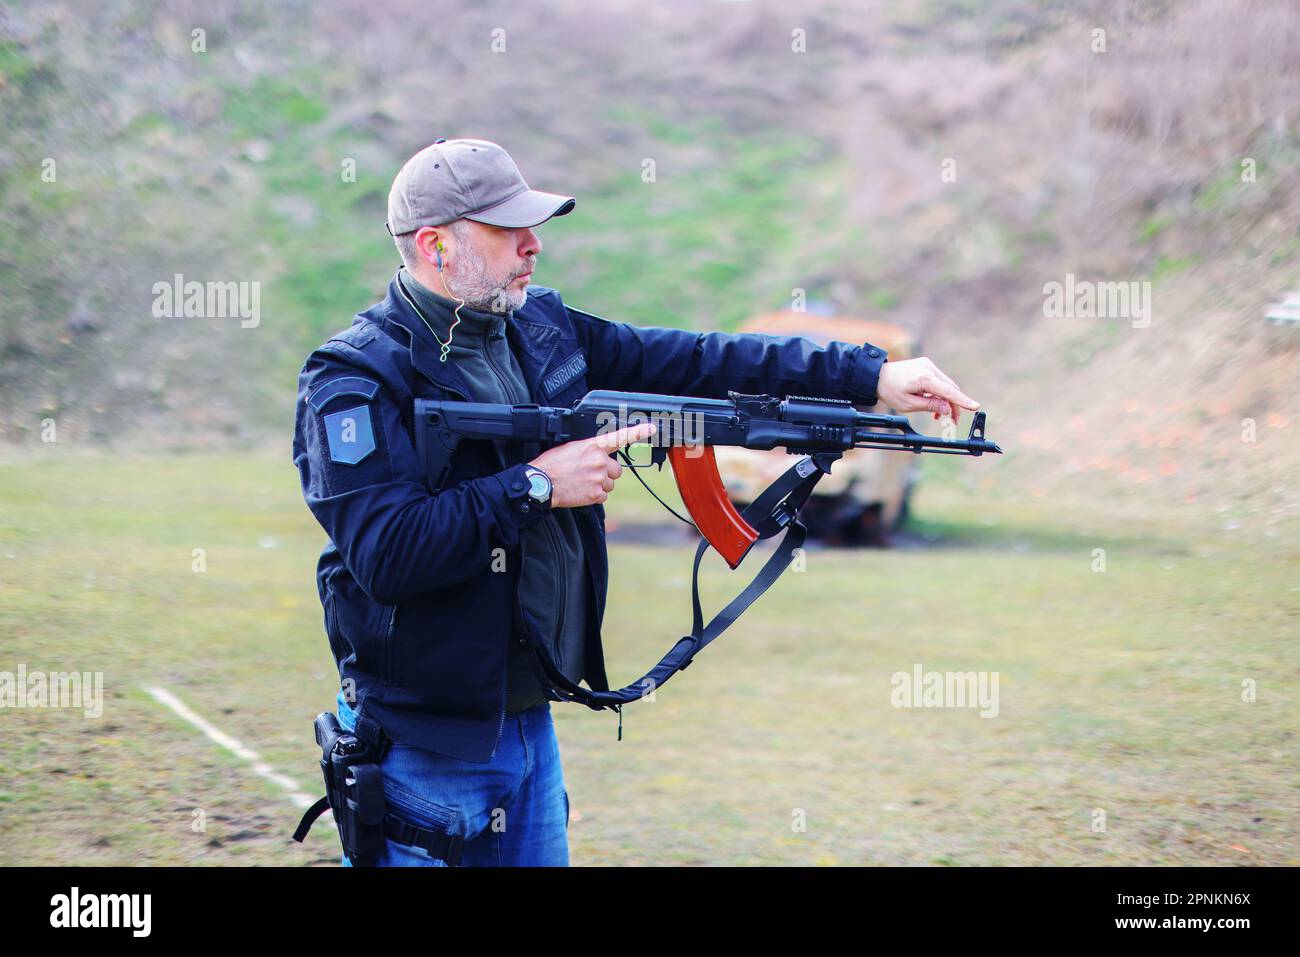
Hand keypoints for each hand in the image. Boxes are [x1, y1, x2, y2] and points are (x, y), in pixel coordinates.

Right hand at [528, 422, 656, 507]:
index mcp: (593, 446)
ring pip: (610, 484)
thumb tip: (598, 456)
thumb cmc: (552, 464)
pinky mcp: (595, 494)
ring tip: (582, 482)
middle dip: (607, 473)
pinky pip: (603, 496)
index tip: (652, 427)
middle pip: (617, 470)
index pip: (619, 437)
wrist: (542, 482)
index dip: (638, 432)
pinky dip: (594, 496)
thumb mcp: (571, 448)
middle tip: (589, 474)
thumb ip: (590, 450)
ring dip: (600, 485)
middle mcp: (599, 461)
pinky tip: (581, 491)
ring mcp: (599, 478)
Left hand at [876, 357, 979, 426]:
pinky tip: (934, 405)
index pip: (949, 391)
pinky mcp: (926, 365)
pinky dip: (939, 392)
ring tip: (940, 416)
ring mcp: (928, 365)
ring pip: (945, 385)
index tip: (975, 407)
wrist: (877, 375)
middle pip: (950, 388)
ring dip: (946, 400)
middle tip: (954, 421)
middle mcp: (929, 368)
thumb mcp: (908, 404)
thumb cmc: (890, 390)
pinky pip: (938, 380)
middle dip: (954, 405)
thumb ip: (930, 406)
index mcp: (924, 378)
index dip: (963, 401)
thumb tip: (947, 409)